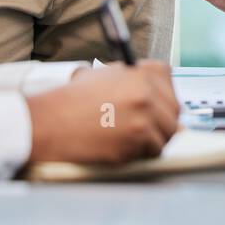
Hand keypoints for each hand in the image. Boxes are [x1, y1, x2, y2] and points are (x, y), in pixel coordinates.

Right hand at [26, 61, 179, 163]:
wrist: (50, 123)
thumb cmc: (72, 101)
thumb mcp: (103, 76)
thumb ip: (133, 82)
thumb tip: (160, 101)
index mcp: (139, 72)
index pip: (167, 78)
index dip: (162, 92)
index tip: (155, 102)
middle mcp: (146, 91)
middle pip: (173, 108)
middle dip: (162, 119)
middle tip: (145, 126)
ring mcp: (144, 115)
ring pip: (167, 131)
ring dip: (154, 137)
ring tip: (132, 138)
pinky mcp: (138, 139)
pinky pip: (155, 149)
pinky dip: (143, 152)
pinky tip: (125, 147)